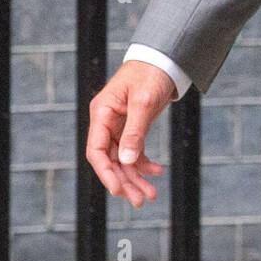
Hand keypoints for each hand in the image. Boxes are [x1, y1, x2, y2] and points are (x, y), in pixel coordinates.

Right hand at [85, 62, 171, 207]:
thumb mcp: (144, 102)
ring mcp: (118, 125)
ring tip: (150, 196)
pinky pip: (134, 151)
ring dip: (135, 177)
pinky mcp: (132, 126)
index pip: (96, 151)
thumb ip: (135, 131)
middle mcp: (106, 122)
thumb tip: (126, 161)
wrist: (164, 59)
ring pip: (122, 159)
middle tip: (140, 201)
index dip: (105, 173)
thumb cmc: (151, 73)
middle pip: (109, 160)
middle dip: (124, 181)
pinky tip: (158, 172)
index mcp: (102, 113)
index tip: (118, 190)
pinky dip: (144, 163)